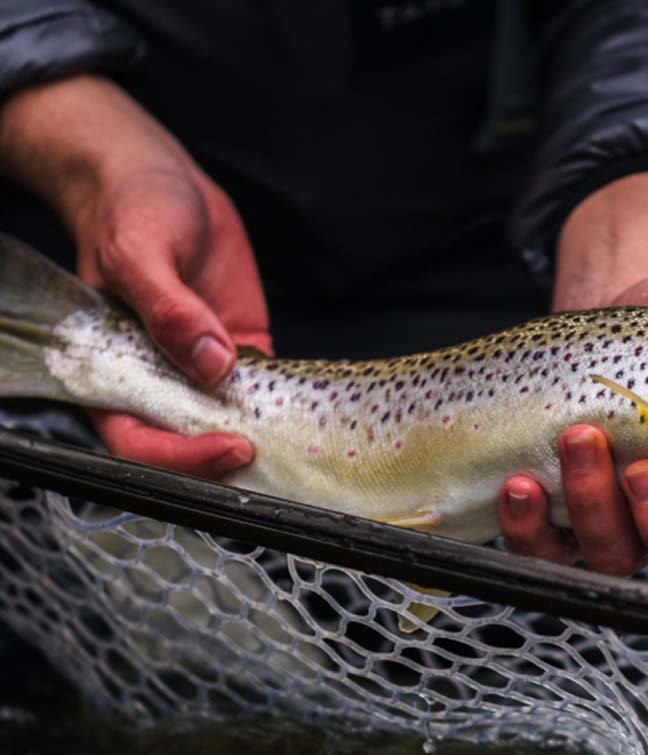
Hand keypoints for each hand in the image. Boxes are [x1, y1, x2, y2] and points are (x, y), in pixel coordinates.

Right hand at [0, 76, 266, 478]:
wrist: (161, 180)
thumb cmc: (131, 210)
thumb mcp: (138, 252)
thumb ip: (169, 310)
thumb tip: (211, 364)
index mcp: (116, 370)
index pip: (138, 439)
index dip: (180, 456)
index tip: (228, 446)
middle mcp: (159, 380)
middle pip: (188, 445)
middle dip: (228, 463)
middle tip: (271, 454)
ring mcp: (203, 370)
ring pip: (232, 425)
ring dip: (264, 440)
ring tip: (300, 447)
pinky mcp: (242, 350)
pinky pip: (266, 391)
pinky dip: (288, 407)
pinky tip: (313, 415)